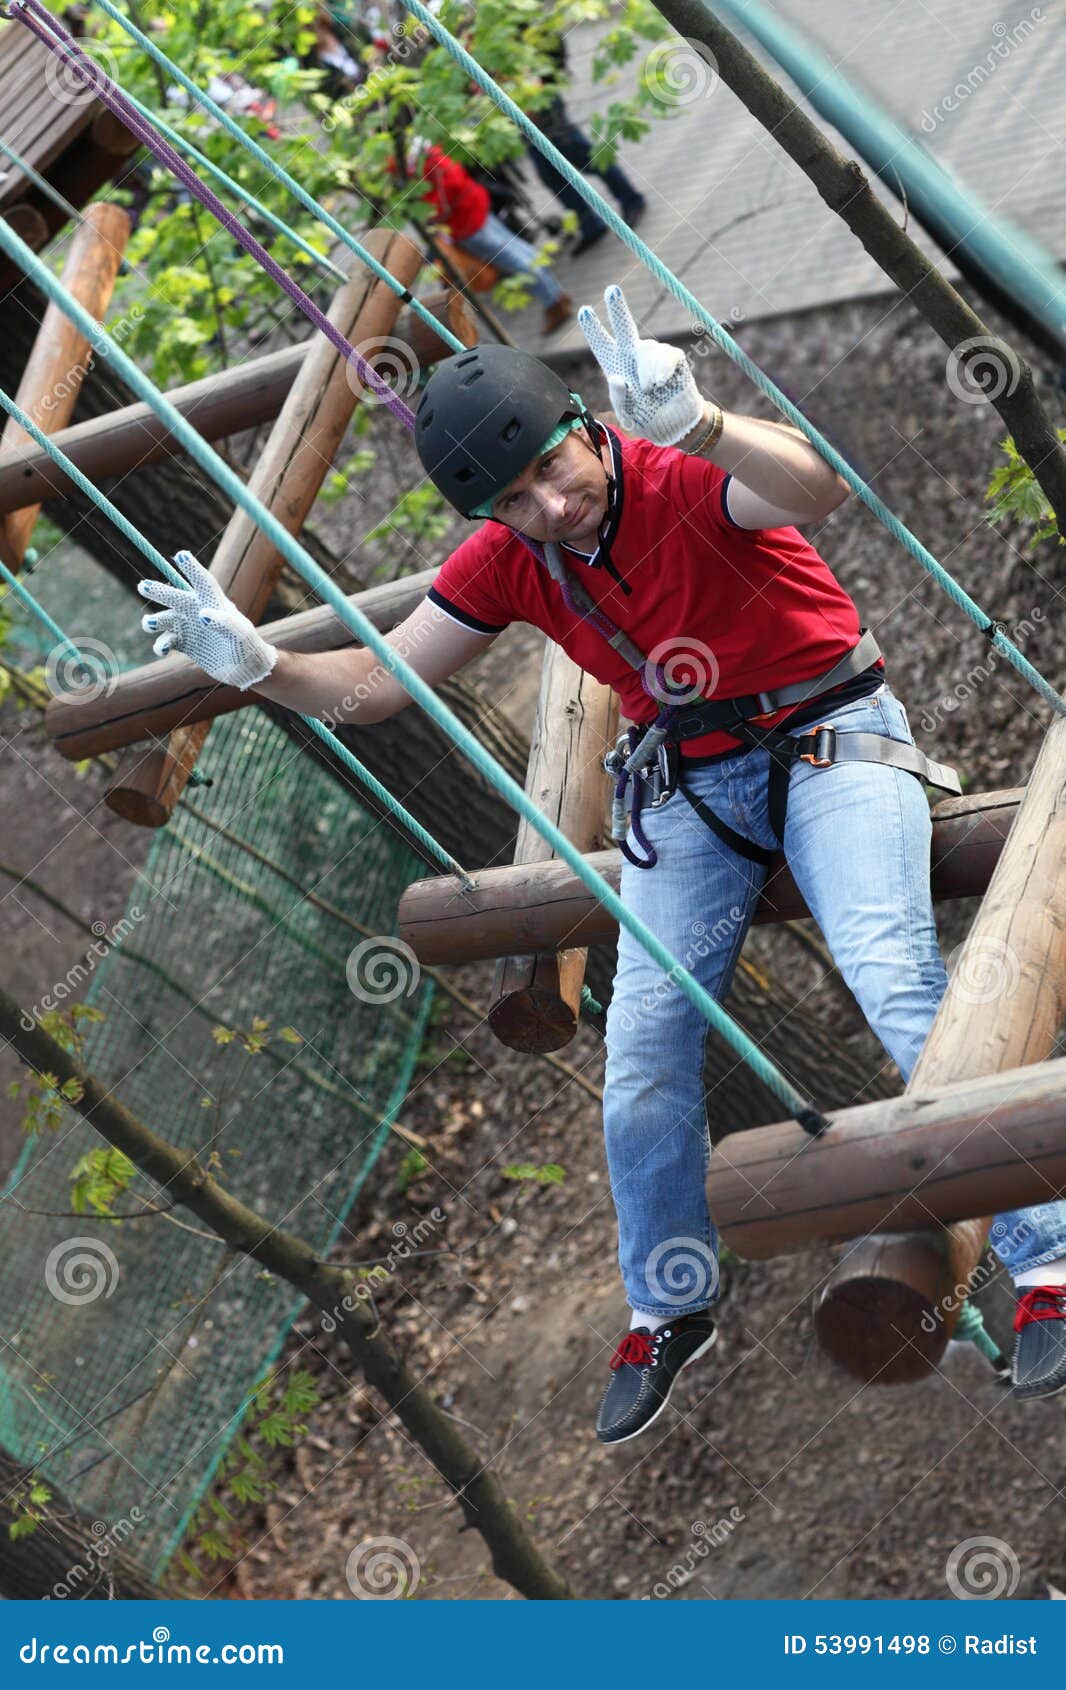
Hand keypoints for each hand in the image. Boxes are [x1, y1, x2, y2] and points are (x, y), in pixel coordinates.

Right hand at [137, 549, 278, 691]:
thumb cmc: (249, 646)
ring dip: (154, 621)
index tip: (182, 555)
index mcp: (215, 602)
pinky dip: (161, 645)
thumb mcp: (240, 634)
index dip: (192, 568)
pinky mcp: (186, 645)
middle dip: (158, 591)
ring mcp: (191, 628)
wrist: (248, 670)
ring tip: (149, 624)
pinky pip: (167, 642)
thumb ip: (224, 622)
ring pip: (166, 620)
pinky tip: (162, 649)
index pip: (202, 581)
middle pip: (175, 597)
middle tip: (142, 586)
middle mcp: (199, 612)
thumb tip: (202, 615)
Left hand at [578, 284, 704, 446]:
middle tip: (611, 290)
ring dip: (647, 373)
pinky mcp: (673, 358)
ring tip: (650, 391)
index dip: (594, 329)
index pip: (602, 345)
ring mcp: (654, 355)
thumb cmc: (647, 419)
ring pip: (648, 349)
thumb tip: (616, 378)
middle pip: (625, 327)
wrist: (676, 425)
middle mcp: (633, 356)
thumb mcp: (628, 416)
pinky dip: (662, 371)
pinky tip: (661, 385)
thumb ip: (619, 399)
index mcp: (616, 367)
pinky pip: (666, 356)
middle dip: (618, 308)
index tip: (584, 310)